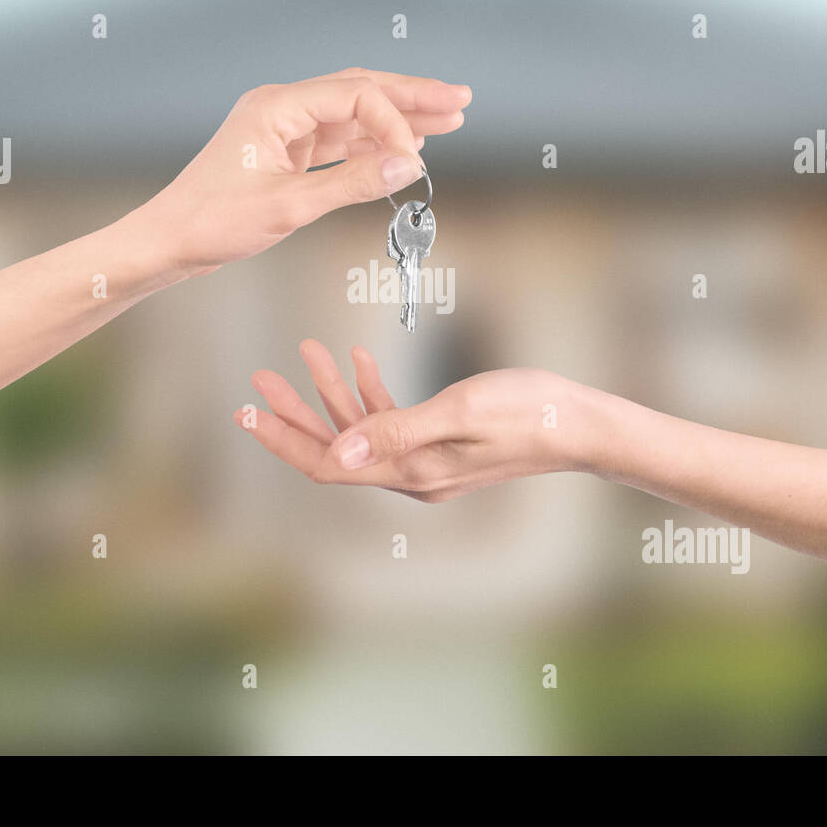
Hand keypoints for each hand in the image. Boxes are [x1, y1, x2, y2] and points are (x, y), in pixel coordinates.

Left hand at [136, 68, 470, 280]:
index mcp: (276, 107)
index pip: (354, 95)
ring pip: (352, 114)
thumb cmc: (213, 223)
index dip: (392, 122)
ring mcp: (283, 128)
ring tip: (447, 120)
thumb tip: (407, 167)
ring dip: (397, 119)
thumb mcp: (288, 207)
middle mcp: (281, 107)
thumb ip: (351, 184)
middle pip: (359, 90)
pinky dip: (371, 143)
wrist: (169, 241)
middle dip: (411, 96)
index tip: (414, 161)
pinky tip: (401, 149)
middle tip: (460, 100)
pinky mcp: (283, 150)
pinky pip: (338, 139)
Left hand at [235, 340, 582, 502]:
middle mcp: (412, 474)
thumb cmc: (529, 411)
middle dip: (294, 415)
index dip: (283, 440)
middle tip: (258, 381)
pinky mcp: (441, 444)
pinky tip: (359, 359)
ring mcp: (426, 461)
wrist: (580, 424)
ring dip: (330, 395)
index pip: (328, 465)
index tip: (246, 414)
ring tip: (304, 352)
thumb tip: (339, 452)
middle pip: (335, 450)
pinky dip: (370, 392)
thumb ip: (398, 430)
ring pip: (361, 432)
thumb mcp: (461, 410)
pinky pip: (391, 422)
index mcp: (411, 472)